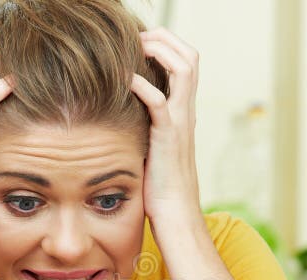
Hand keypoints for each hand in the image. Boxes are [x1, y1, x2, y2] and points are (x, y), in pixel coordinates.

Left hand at [131, 28, 200, 223]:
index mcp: (183, 112)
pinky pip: (159, 100)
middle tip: (135, 38)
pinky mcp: (168, 137)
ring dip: (158, 50)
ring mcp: (180, 122)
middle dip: (163, 38)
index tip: (137, 43)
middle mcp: (185, 111)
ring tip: (132, 49)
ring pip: (183, 68)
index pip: (186, 63)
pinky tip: (123, 80)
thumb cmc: (159, 188)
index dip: (166, 45)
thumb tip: (117, 117)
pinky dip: (142, 84)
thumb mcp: (152, 148)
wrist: (175, 215)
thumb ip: (143, 128)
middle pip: (190, 56)